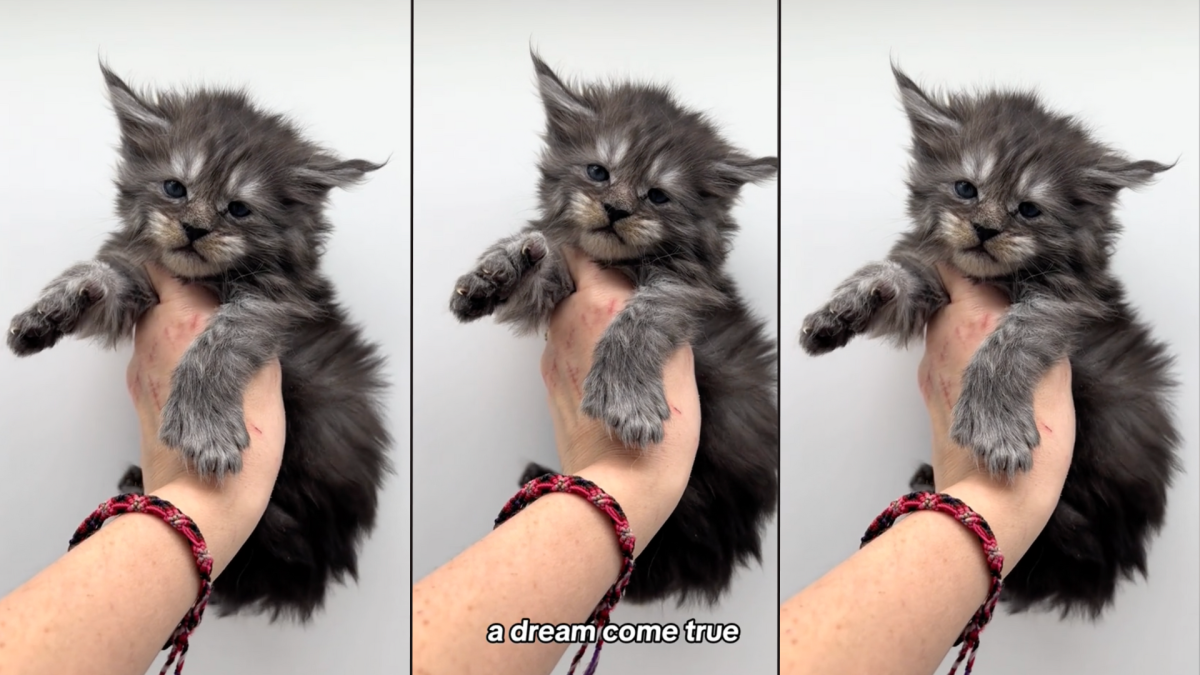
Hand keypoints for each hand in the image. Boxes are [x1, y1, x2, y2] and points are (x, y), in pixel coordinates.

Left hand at [125, 263, 285, 575]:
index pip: (172, 267)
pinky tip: (204, 367)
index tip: (218, 262)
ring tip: (218, 332)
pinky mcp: (140, 392)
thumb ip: (253, 340)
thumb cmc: (239, 449)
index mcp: (188, 324)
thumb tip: (253, 319)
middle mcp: (155, 339)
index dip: (192, 261)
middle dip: (188, 288)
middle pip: (161, 290)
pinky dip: (175, 349)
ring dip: (182, 320)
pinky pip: (154, 353)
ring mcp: (142, 367)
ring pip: (156, 322)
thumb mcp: (266, 382)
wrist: (200, 506)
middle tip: (223, 294)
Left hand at [539, 247, 700, 553]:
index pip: (587, 253)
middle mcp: (570, 321)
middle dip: (592, 280)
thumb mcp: (679, 366)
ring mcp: (554, 351)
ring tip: (617, 333)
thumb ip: (662, 323)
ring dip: (585, 313)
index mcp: (604, 306)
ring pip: (563, 311)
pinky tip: (605, 363)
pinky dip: (578, 343)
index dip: (602, 251)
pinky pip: (562, 344)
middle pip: (571, 277)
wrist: (617, 488)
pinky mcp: (549, 379)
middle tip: (622, 294)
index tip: (620, 256)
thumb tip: (658, 304)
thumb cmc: (656, 434)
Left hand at [918, 263, 1075, 570]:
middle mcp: (943, 338)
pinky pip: (942, 355)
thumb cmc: (1029, 441)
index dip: (971, 260)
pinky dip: (960, 352)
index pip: (957, 268)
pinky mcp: (927, 390)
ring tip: (1000, 336)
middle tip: (1002, 296)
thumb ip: (1038, 335)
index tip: (992, 260)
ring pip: (943, 325)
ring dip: (965, 323)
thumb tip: (1033, 314)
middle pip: (948, 294)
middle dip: (970, 291)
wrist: (988, 499)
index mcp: (974, 322)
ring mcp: (930, 365)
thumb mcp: (1053, 377)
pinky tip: (987, 369)